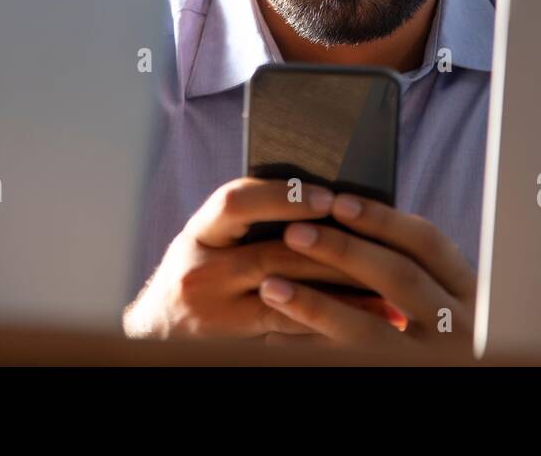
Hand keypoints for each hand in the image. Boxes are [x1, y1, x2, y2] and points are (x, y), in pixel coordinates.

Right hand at [123, 177, 377, 338]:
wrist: (154, 335)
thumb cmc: (197, 276)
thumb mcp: (209, 242)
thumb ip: (249, 223)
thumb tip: (324, 200)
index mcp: (199, 234)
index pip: (234, 202)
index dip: (282, 196)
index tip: (327, 195)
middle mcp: (200, 273)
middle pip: (271, 255)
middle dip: (329, 248)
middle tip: (375, 242)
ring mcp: (214, 314)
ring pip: (286, 298)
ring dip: (340, 292)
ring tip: (386, 289)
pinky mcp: (231, 345)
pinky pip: (286, 333)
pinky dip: (326, 325)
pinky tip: (362, 321)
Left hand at [255, 193, 476, 357]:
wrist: (458, 385)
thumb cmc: (432, 330)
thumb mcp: (438, 298)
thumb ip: (406, 265)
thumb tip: (338, 214)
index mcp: (467, 290)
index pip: (426, 242)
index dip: (381, 218)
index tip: (338, 201)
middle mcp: (457, 324)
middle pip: (398, 277)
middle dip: (343, 250)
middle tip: (294, 233)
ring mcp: (429, 358)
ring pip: (369, 329)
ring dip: (315, 304)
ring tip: (271, 286)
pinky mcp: (397, 377)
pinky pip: (349, 362)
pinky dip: (310, 347)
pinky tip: (276, 336)